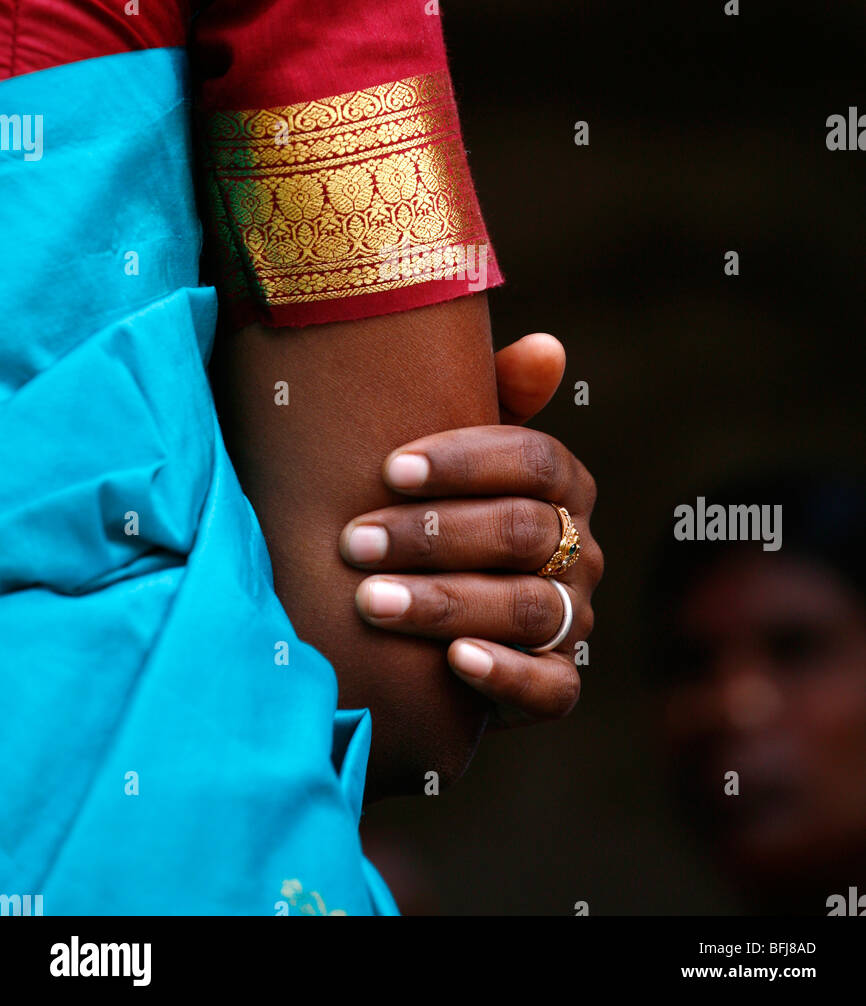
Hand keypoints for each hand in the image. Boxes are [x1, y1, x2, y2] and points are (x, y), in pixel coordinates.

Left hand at [339, 334, 602, 726]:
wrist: (412, 623)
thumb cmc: (427, 512)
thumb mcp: (444, 455)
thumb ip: (487, 396)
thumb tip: (547, 346)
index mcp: (562, 485)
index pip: (536, 461)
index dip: (466, 463)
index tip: (389, 469)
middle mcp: (580, 549)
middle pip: (525, 533)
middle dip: (433, 536)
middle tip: (353, 543)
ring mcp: (574, 618)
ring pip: (529, 608)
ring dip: (446, 602)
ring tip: (370, 602)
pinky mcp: (556, 683)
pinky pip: (553, 688)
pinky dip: (506, 674)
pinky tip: (452, 662)